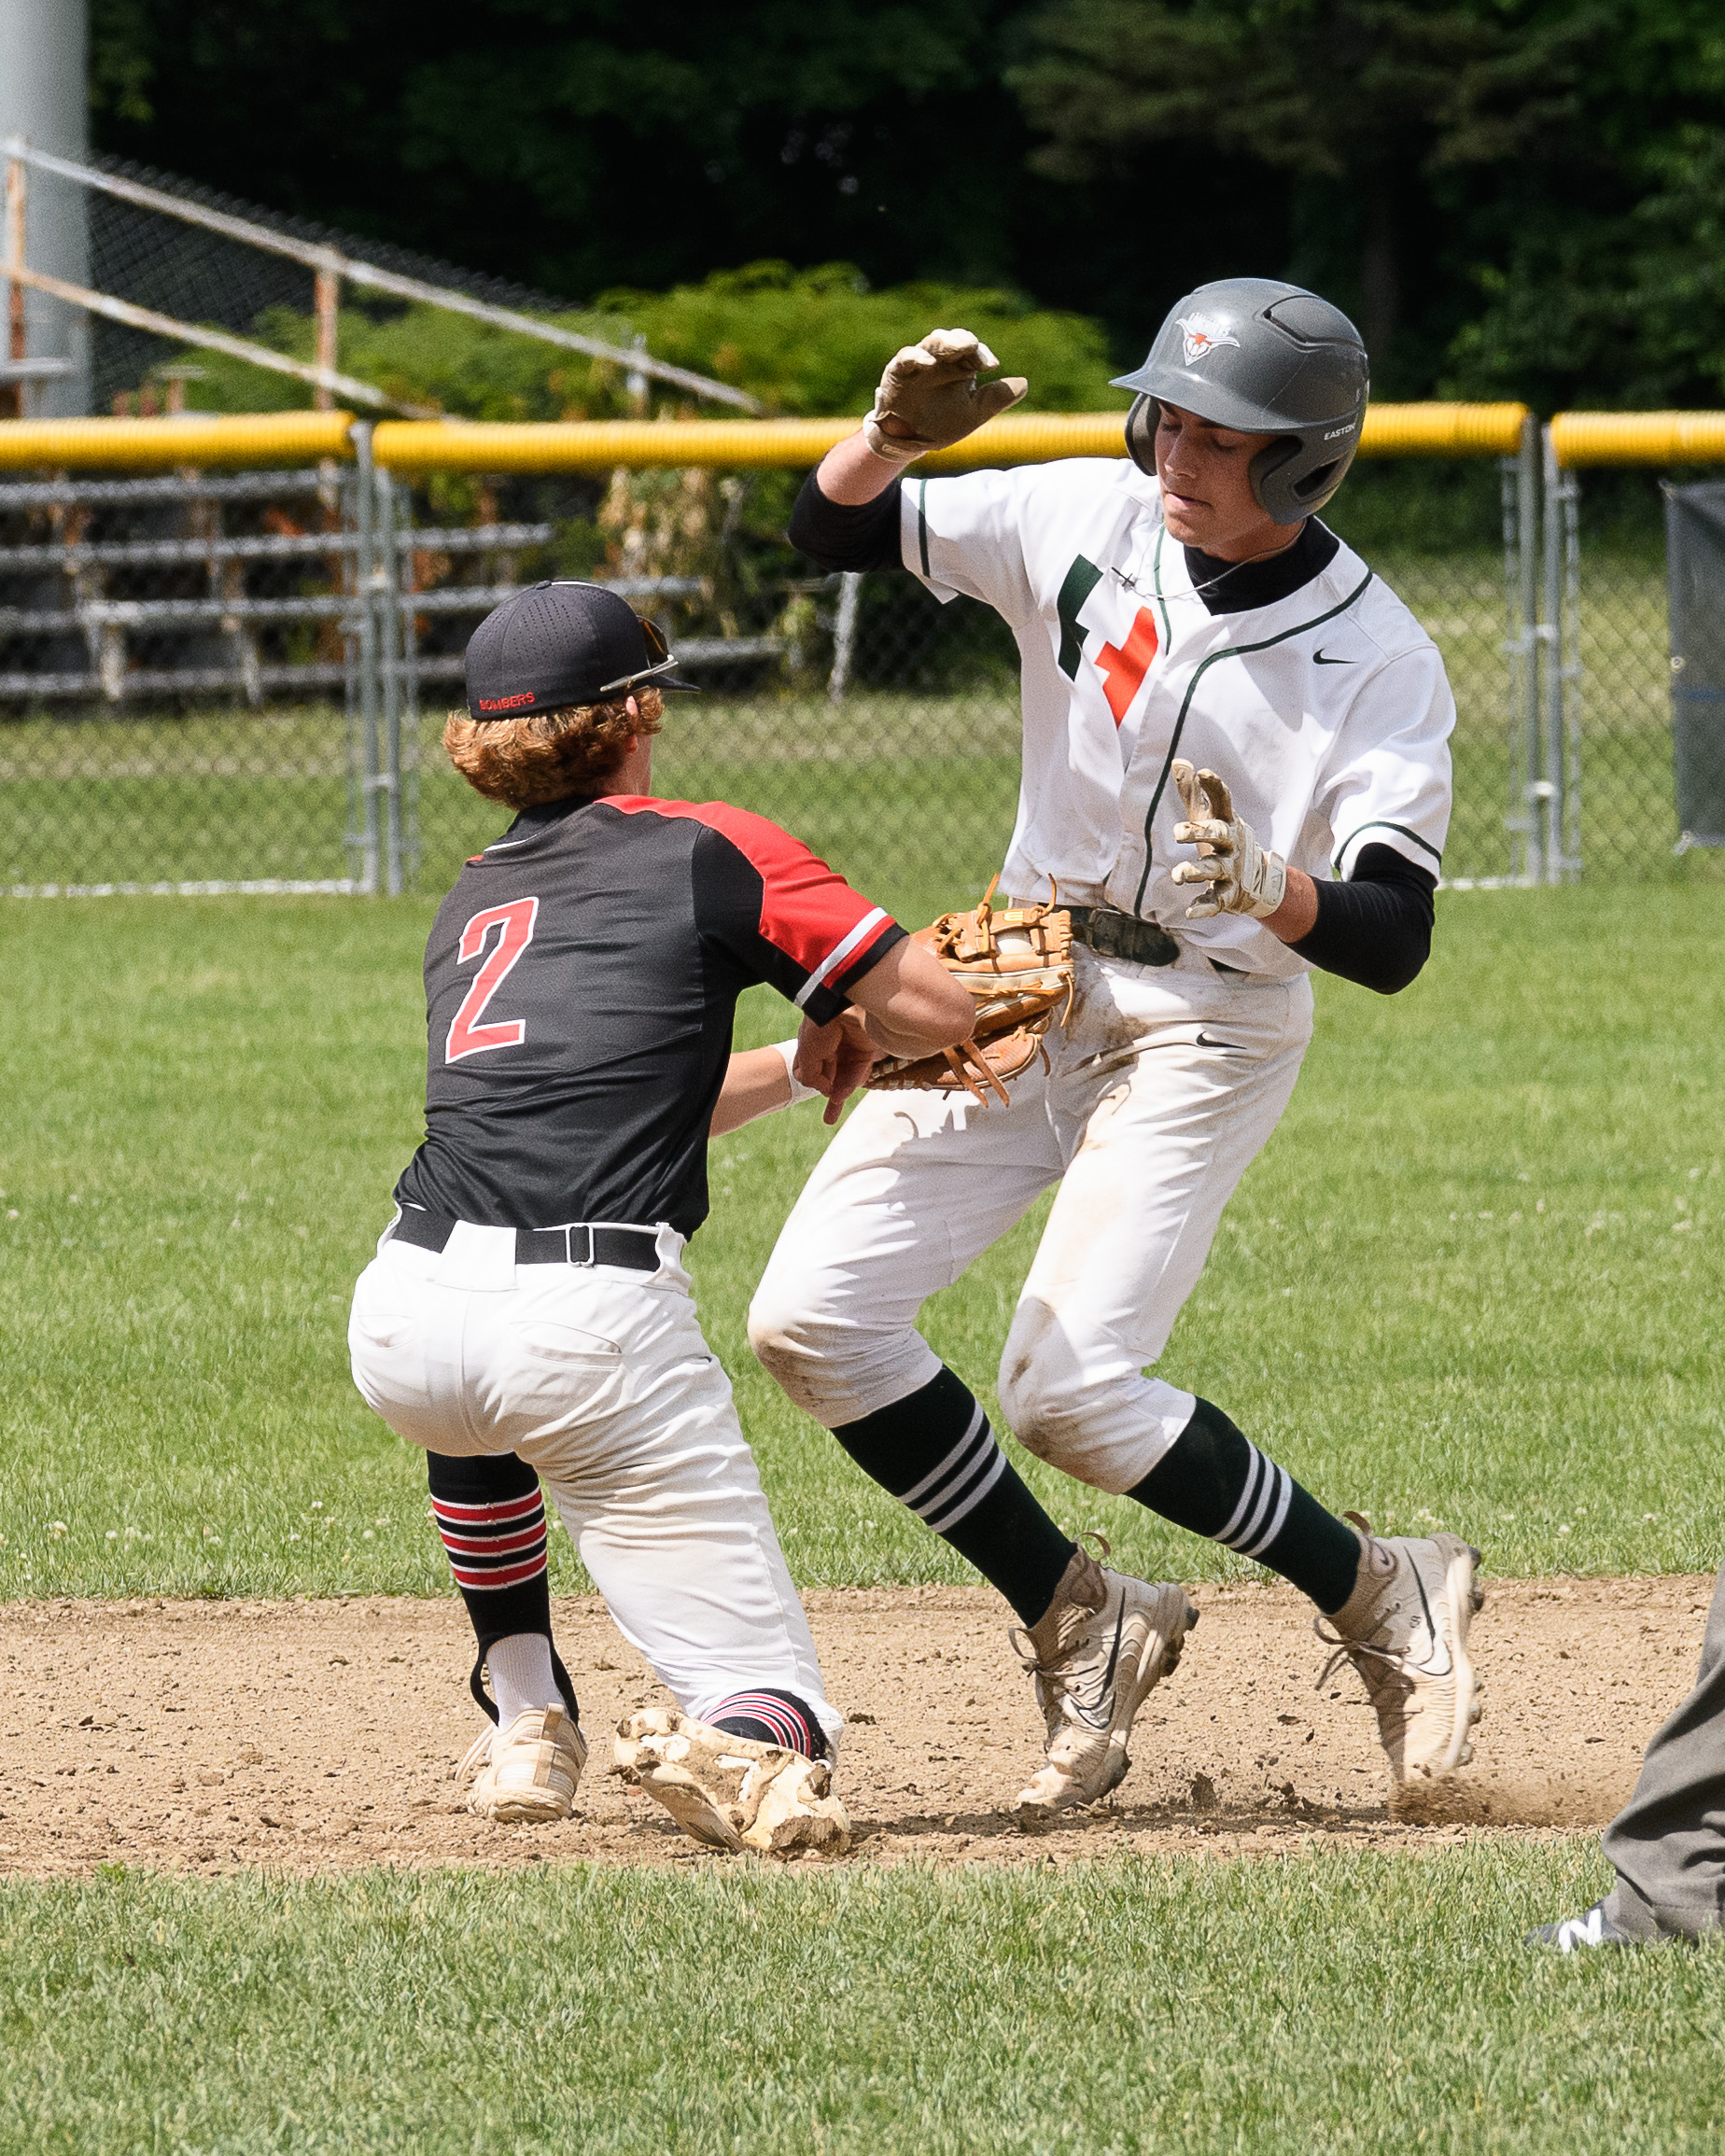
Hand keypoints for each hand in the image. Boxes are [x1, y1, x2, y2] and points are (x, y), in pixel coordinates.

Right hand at [794, 1010, 880, 1125]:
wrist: (845, 1005)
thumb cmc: (821, 1025)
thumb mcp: (807, 1053)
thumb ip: (809, 1075)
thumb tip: (825, 1091)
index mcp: (813, 1044)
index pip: (809, 1067)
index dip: (812, 1081)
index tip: (817, 1085)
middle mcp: (830, 1047)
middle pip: (829, 1076)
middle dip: (829, 1095)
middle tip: (829, 1119)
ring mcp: (849, 1049)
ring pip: (845, 1078)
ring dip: (840, 1094)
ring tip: (833, 1110)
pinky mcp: (866, 1050)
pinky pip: (859, 1072)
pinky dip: (853, 1083)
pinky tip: (843, 1095)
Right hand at [861, 328, 1027, 464]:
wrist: (911, 440)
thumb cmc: (943, 422)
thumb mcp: (974, 413)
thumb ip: (996, 399)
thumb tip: (1024, 384)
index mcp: (961, 365)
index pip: (973, 350)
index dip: (981, 353)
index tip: (991, 366)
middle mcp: (941, 359)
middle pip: (953, 339)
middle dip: (963, 340)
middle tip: (972, 345)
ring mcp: (919, 363)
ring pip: (932, 343)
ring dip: (945, 343)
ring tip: (957, 347)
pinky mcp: (898, 372)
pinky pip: (906, 357)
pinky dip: (916, 357)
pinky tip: (927, 363)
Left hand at [1169, 761, 1287, 918]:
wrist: (1260, 881)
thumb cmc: (1225, 842)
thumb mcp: (1210, 818)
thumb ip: (1193, 793)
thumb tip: (1178, 761)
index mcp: (1227, 824)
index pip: (1223, 802)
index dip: (1214, 787)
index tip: (1202, 772)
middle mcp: (1231, 846)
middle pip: (1218, 835)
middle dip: (1199, 832)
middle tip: (1177, 833)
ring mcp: (1231, 871)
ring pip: (1214, 870)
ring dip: (1195, 872)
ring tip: (1178, 875)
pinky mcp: (1228, 895)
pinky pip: (1215, 902)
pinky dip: (1204, 908)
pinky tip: (1189, 913)